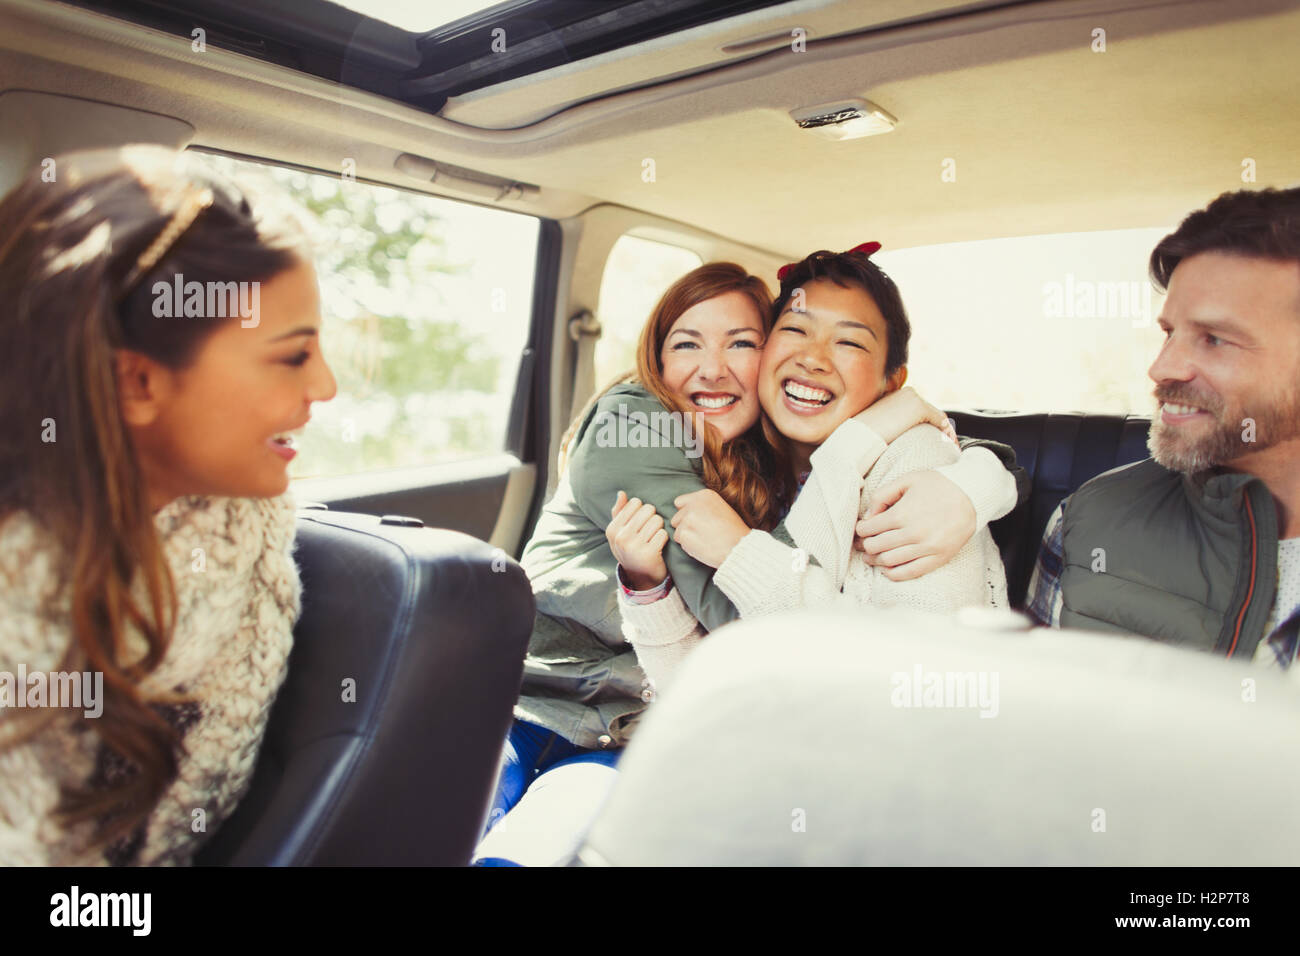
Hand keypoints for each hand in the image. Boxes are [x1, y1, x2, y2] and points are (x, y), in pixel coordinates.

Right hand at [607, 491, 668, 589]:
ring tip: (653, 536)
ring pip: (657, 520)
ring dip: (659, 527)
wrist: (639, 576)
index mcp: (612, 529)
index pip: (635, 502)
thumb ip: (619, 511)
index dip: (642, 510)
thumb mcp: (619, 532)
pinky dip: (664, 538)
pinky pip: (663, 534)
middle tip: (649, 529)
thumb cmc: (630, 548)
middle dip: (652, 517)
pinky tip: (658, 545)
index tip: (640, 522)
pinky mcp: (649, 553)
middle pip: (648, 509)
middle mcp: (621, 537)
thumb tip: (621, 493)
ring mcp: (634, 546)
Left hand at [670, 489, 750, 568]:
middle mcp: (694, 504)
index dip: (686, 514)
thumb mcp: (722, 508)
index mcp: (704, 495)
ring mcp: (687, 519)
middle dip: (685, 527)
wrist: (739, 548)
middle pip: (676, 518)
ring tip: (705, 540)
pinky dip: (688, 547)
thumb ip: (703, 507)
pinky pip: (680, 542)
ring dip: (687, 538)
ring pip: (677, 531)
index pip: (680, 502)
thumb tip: (686, 511)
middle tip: (703, 533)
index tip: (697, 522)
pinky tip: (703, 546)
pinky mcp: (684, 534)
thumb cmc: (734, 531)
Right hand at [854, 386, 957, 445]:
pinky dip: (947, 432)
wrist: (858, 436)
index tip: (935, 437)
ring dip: (946, 430)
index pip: (919, 409)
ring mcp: (913, 398)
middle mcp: (906, 392)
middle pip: (930, 411)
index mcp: (896, 395)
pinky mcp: (918, 407)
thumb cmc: (863, 435)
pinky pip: (940, 420)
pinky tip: (949, 444)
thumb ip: (891, 423)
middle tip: (947, 442)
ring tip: (950, 445)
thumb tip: (897, 434)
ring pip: (937, 415)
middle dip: (940, 427)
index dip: (930, 423)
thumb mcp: (879, 424)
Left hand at [854, 470, 975, 579]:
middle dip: (864, 545)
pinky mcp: (938, 558)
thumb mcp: (908, 479)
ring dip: (875, 560)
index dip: (861, 530)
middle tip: (862, 544)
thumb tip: (868, 516)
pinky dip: (894, 573)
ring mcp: (926, 548)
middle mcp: (912, 534)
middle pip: (876, 546)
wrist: (972, 495)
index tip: (861, 529)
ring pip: (889, 561)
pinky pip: (910, 572)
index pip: (869, 529)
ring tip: (870, 556)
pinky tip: (886, 569)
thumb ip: (883, 495)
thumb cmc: (938, 485)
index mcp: (902, 514)